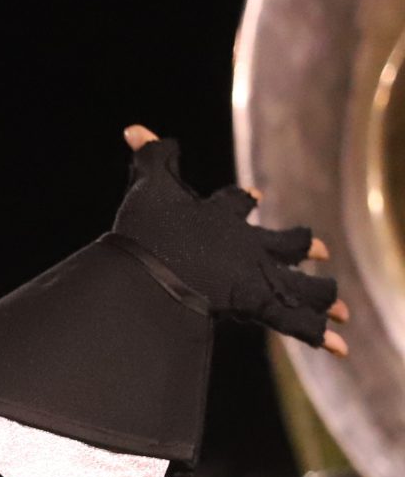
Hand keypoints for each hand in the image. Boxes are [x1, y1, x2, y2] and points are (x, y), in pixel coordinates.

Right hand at [114, 125, 346, 354]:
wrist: (153, 268)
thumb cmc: (148, 230)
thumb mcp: (146, 187)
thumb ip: (149, 157)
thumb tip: (133, 127)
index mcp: (221, 218)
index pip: (236, 204)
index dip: (243, 201)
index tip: (256, 196)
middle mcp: (247, 246)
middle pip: (286, 244)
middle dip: (302, 247)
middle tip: (320, 250)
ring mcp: (255, 276)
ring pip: (301, 286)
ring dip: (322, 296)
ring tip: (341, 310)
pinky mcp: (257, 303)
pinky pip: (294, 323)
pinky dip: (320, 336)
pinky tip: (343, 349)